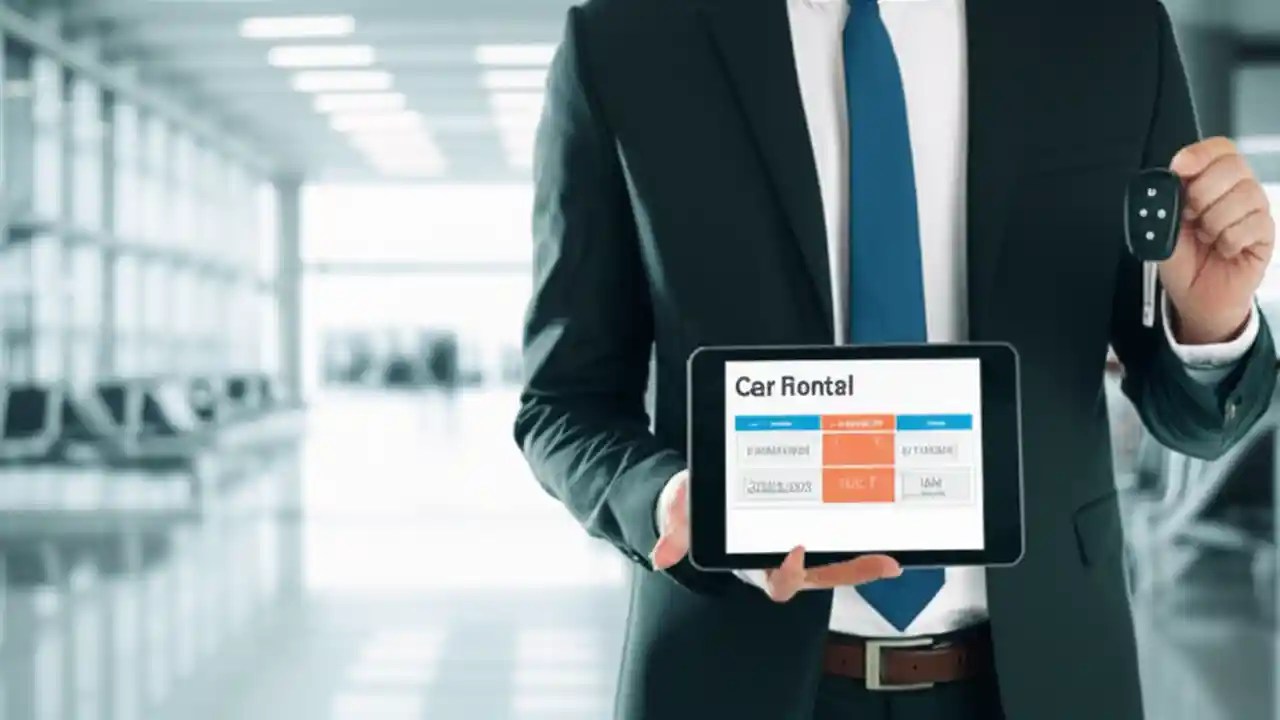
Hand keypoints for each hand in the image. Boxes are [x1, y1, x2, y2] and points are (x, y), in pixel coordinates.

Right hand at [650, 471, 901, 601]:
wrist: (702, 499)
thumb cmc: (695, 511)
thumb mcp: (681, 515)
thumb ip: (675, 531)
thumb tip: (662, 554)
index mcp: (753, 563)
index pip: (777, 579)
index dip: (788, 572)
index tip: (796, 551)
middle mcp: (781, 562)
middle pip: (820, 577)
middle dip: (848, 572)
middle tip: (876, 561)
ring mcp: (801, 550)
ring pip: (838, 565)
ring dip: (865, 564)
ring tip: (892, 558)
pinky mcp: (813, 532)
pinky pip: (842, 545)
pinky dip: (864, 547)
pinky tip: (888, 542)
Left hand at [1162, 137, 1274, 343]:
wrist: (1194, 295)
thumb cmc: (1182, 258)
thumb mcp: (1164, 225)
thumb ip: (1169, 199)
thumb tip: (1174, 178)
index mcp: (1211, 181)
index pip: (1219, 149)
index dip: (1200, 154)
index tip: (1181, 169)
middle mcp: (1236, 190)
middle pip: (1233, 167)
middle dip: (1203, 193)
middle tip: (1190, 216)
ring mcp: (1254, 210)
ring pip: (1244, 196)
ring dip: (1214, 222)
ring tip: (1206, 237)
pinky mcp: (1265, 233)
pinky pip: (1251, 225)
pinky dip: (1228, 241)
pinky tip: (1222, 249)